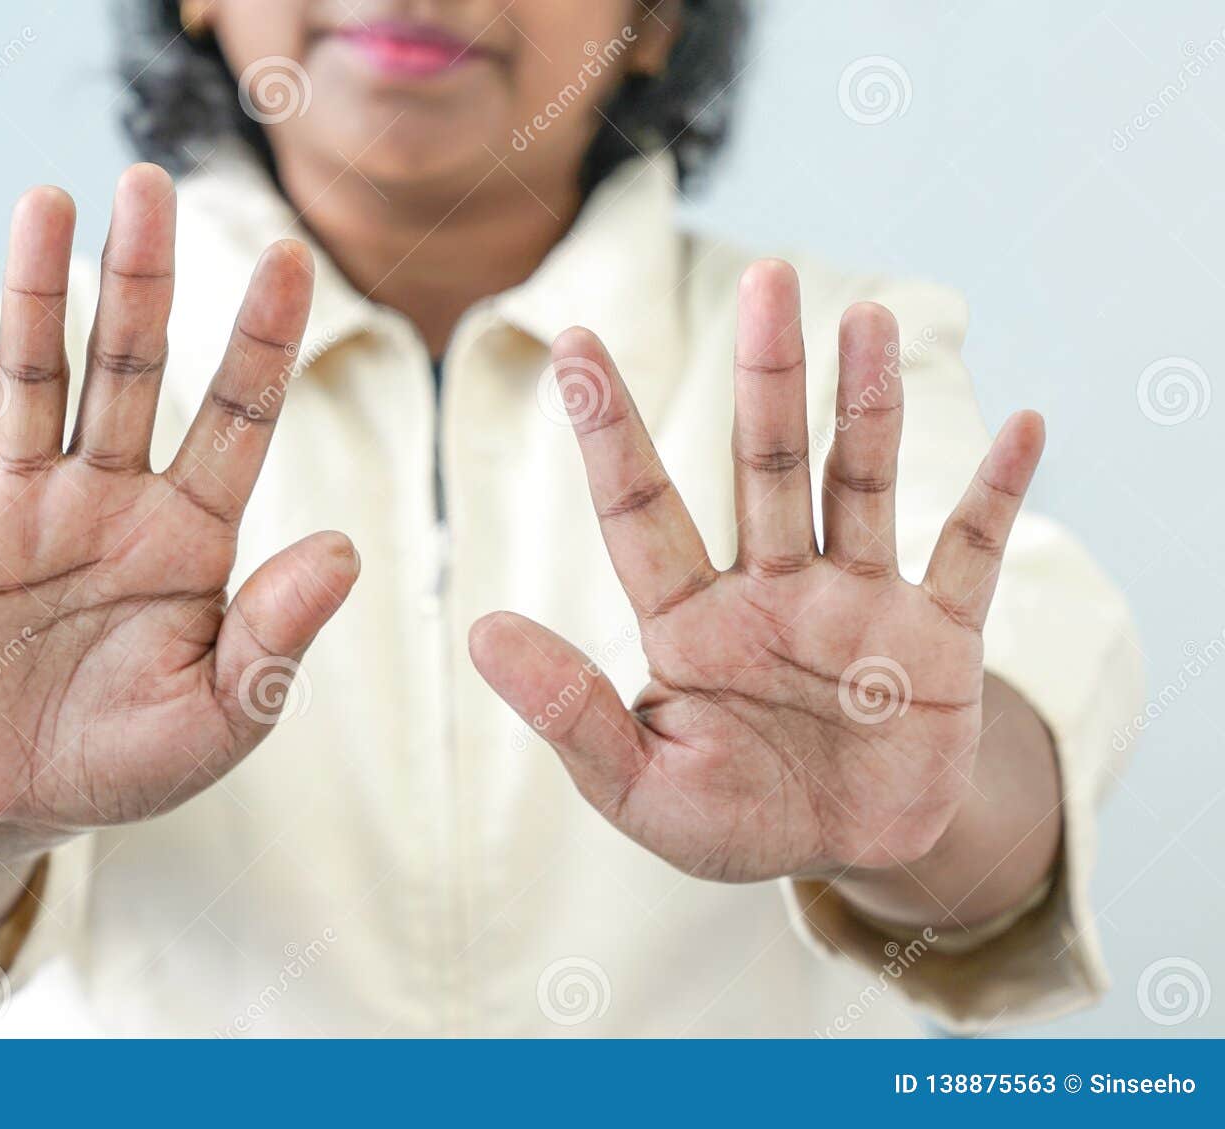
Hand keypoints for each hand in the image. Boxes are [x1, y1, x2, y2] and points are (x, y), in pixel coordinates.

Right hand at [0, 165, 358, 840]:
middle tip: (148, 183)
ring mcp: (21, 503)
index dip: (264, 339)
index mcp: (189, 533)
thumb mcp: (218, 717)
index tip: (294, 256)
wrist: (4, 800)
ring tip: (46, 202)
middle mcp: (109, 495)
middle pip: (132, 368)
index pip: (238, 417)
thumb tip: (344, 551)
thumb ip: (275, 638)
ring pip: (33, 378)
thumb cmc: (125, 760)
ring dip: (37, 292)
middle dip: (141, 280)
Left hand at [470, 260, 1044, 882]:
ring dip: (866, 406)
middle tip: (765, 279)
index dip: (609, 428)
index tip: (572, 341)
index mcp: (689, 621)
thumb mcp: (638, 786)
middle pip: (764, 466)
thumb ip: (569, 712)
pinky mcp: (936, 639)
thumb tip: (480, 629)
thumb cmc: (730, 820)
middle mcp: (772, 589)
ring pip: (859, 485)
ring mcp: (857, 605)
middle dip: (765, 378)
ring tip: (864, 318)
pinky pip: (971, 555)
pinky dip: (999, 495)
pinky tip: (1027, 426)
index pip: (639, 509)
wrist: (844, 853)